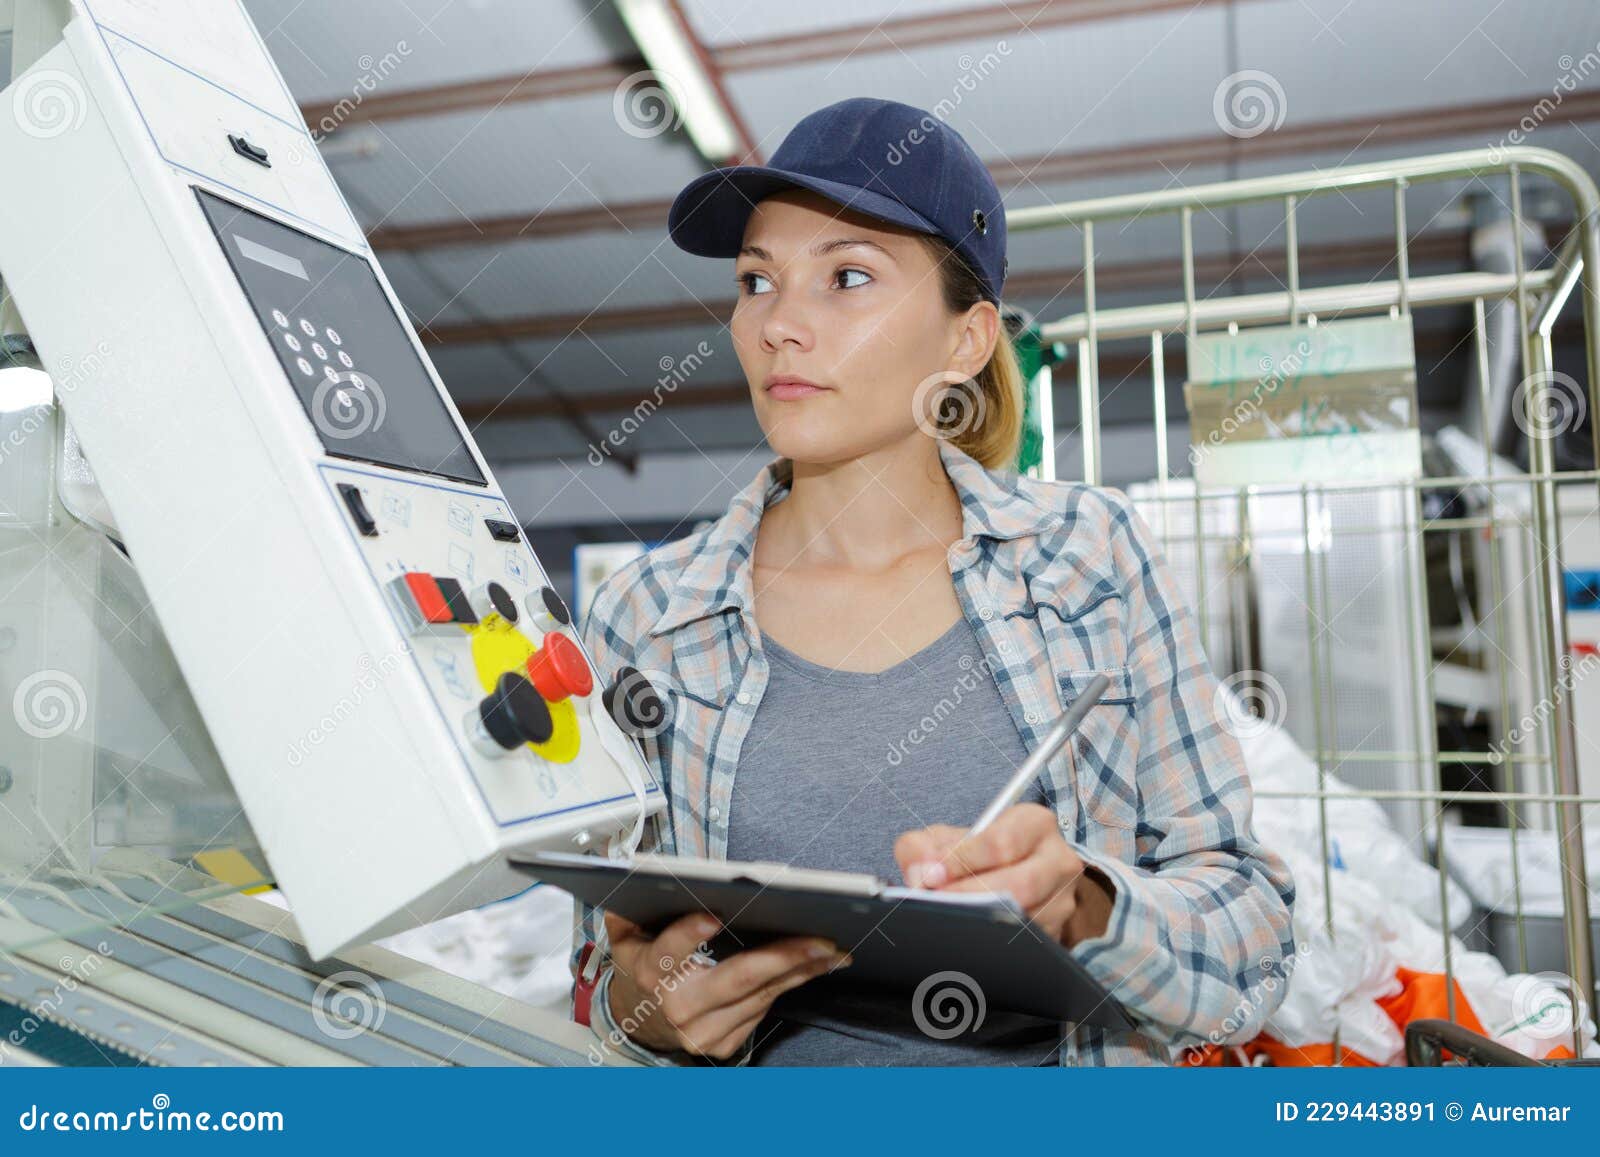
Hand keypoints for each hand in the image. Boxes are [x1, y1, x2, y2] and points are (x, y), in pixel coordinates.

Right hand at [602, 910, 851, 1059]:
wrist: (640, 1020)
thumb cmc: (645, 964)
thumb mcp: (629, 934)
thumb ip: (631, 906)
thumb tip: (642, 877)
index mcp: (650, 972)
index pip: (669, 952)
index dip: (689, 934)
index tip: (714, 915)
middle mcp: (679, 1007)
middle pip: (737, 979)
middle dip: (784, 957)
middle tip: (821, 938)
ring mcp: (704, 1032)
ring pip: (762, 995)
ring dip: (802, 970)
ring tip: (832, 947)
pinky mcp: (724, 1043)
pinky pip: (765, 1009)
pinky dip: (792, 984)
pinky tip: (816, 966)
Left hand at [893, 803, 1114, 945]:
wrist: (1001, 873)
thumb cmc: (974, 852)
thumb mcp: (946, 838)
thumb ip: (923, 847)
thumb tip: (922, 874)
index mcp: (1035, 824)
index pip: (1002, 842)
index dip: (963, 860)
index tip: (932, 875)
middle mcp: (1059, 860)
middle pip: (1022, 884)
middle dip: (972, 895)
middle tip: (936, 900)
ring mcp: (1062, 900)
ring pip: (1026, 918)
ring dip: (982, 921)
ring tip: (945, 918)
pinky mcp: (1056, 932)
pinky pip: (1025, 942)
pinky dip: (991, 940)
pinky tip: (965, 935)